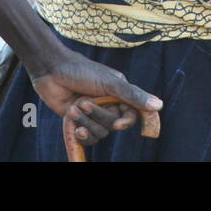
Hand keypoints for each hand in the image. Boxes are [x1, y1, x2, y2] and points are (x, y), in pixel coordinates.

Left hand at [29, 47, 162, 147]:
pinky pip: (88, 139)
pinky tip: (75, 127)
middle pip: (114, 125)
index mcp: (119, 93)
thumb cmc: (81, 71)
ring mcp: (93, 114)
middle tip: (84, 102)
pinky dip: (82, 135)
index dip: (127, 122)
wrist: (51, 71)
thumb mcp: (110, 83)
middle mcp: (108, 104)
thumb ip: (133, 95)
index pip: (132, 114)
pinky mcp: (79, 122)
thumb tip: (159, 105)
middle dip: (99, 116)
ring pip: (100, 133)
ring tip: (73, 109)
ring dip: (86, 123)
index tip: (119, 124)